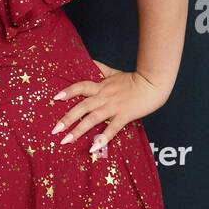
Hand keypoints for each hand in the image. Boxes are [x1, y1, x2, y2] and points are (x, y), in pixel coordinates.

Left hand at [50, 60, 168, 154]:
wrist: (154, 83)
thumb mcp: (113, 72)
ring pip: (93, 118)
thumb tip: (87, 61)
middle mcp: (104, 97)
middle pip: (82, 106)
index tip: (55, 98)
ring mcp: (114, 107)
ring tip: (66, 141)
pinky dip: (103, 138)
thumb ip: (99, 68)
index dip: (68, 91)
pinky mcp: (125, 116)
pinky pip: (112, 128)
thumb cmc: (134, 79)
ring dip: (79, 130)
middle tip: (54, 130)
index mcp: (101, 86)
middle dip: (67, 118)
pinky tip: (93, 147)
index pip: (81, 87)